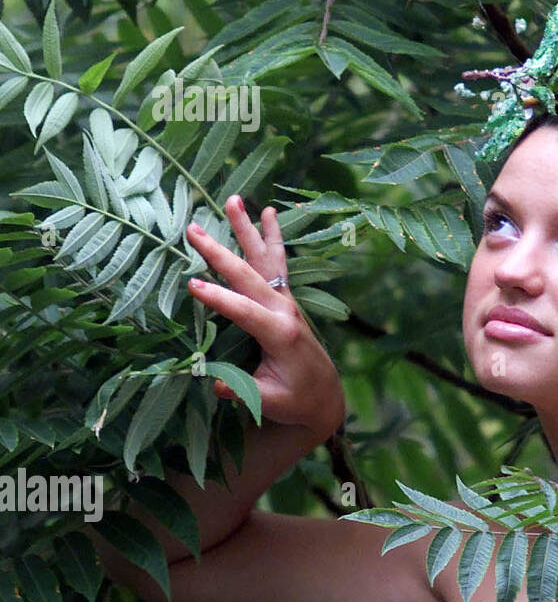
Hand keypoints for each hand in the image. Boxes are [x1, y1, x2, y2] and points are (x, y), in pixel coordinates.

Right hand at [185, 194, 344, 439]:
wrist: (324, 394)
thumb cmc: (295, 401)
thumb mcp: (270, 402)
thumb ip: (245, 393)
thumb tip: (216, 383)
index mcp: (280, 334)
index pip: (244, 311)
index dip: (218, 298)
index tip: (190, 284)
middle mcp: (285, 310)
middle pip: (248, 276)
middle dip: (219, 253)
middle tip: (192, 229)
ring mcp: (286, 301)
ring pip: (264, 259)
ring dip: (247, 229)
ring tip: (234, 199)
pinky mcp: (285, 298)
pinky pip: (277, 262)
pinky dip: (271, 237)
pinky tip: (267, 212)